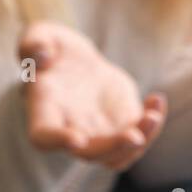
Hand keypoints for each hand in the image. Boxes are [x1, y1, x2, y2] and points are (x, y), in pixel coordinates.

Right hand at [18, 22, 167, 169]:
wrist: (75, 60)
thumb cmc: (52, 47)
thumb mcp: (40, 36)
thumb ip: (34, 43)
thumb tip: (41, 56)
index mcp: (44, 110)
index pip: (44, 136)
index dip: (58, 141)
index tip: (77, 140)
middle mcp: (70, 129)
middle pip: (90, 153)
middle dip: (112, 148)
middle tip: (134, 136)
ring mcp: (97, 132)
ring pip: (118, 155)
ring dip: (140, 142)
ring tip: (153, 115)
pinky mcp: (121, 125)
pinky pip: (139, 137)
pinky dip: (152, 126)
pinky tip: (157, 100)